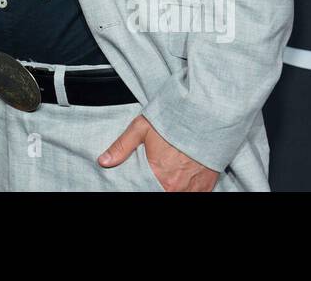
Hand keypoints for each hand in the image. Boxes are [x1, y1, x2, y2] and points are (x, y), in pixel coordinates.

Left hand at [97, 113, 218, 191]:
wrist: (207, 115)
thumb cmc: (174, 120)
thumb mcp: (141, 128)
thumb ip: (122, 147)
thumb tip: (103, 161)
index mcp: (159, 176)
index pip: (145, 190)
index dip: (142, 186)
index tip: (141, 180)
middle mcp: (177, 187)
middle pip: (162, 193)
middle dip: (155, 186)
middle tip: (155, 175)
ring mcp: (194, 188)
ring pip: (178, 195)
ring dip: (172, 188)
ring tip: (168, 175)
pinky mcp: (207, 185)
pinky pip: (195, 195)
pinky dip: (187, 190)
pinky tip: (181, 180)